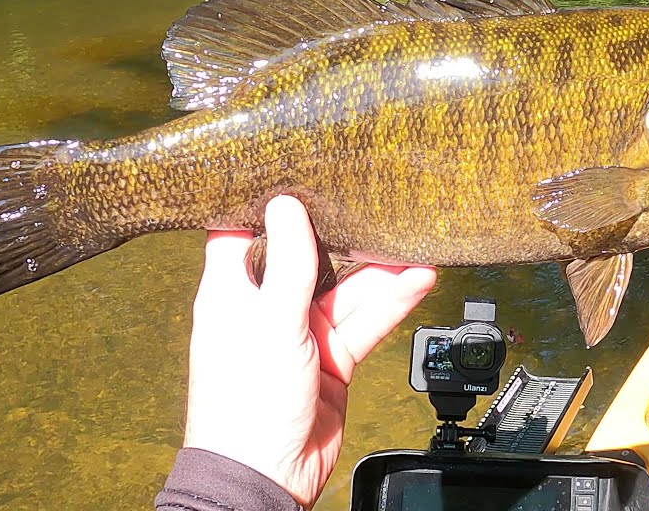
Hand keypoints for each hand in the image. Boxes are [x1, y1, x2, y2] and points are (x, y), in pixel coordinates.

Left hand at [183, 195, 436, 505]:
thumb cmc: (246, 403)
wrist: (267, 474)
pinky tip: (417, 280)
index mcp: (231, 292)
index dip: (264, 204)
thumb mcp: (269, 321)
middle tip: (374, 201)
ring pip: (346, 290)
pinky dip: (391, 302)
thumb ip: (286, 263)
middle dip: (342, 234)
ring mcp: (300, 333)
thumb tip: (285, 205)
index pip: (240, 232)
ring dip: (379, 270)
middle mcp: (264, 308)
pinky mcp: (331, 358)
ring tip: (413, 241)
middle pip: (307, 258)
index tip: (293, 173)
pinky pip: (365, 322)